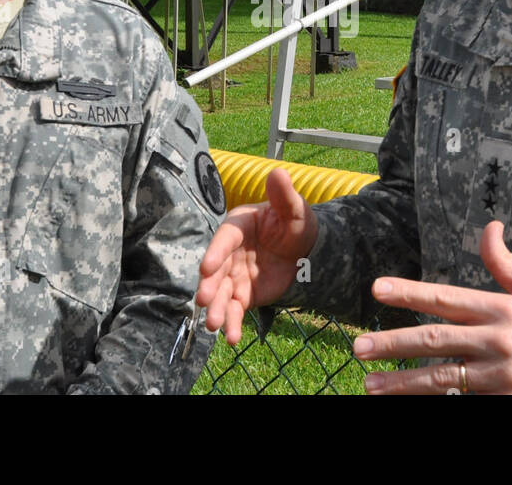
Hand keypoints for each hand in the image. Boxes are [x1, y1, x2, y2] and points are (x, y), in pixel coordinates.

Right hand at [197, 168, 318, 345]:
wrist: (307, 252)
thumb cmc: (297, 224)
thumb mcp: (295, 209)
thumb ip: (284, 195)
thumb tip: (278, 172)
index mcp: (239, 226)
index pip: (224, 239)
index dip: (216, 252)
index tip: (206, 267)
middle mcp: (231, 252)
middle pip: (217, 270)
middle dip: (210, 286)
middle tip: (205, 301)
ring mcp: (235, 275)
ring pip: (222, 294)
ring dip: (217, 309)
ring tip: (215, 327)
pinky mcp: (243, 295)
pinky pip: (235, 310)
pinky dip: (232, 323)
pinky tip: (231, 338)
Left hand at [352, 221, 511, 394]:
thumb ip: (504, 262)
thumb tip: (490, 226)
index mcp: (501, 308)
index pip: (446, 298)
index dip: (410, 292)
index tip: (378, 289)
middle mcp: (498, 340)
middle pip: (435, 341)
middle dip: (393, 344)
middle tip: (358, 347)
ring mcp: (502, 375)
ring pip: (443, 378)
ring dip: (403, 383)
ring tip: (370, 384)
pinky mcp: (508, 401)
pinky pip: (464, 402)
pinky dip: (437, 402)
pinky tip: (408, 404)